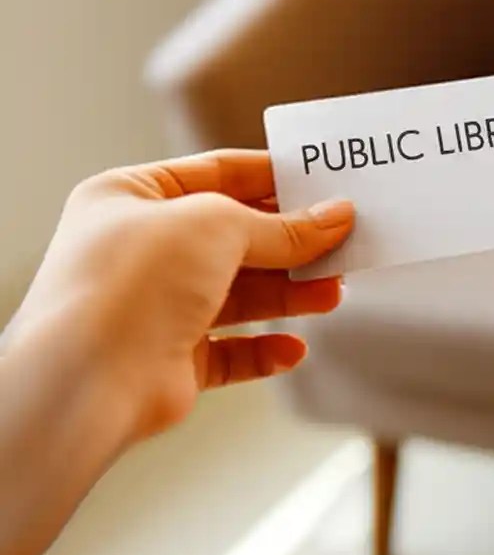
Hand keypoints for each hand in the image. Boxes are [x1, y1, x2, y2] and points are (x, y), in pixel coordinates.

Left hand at [4, 149, 354, 439]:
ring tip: (333, 292)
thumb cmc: (129, 284)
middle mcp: (139, 250)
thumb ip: (282, 226)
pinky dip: (265, 350)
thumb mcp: (218, 226)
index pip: (215, 173)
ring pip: (240, 295)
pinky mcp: (171, 360)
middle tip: (344, 241)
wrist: (88, 381)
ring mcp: (154, 307)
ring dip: (290, 293)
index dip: (273, 177)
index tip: (325, 183)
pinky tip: (293, 348)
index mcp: (129, 197)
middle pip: (235, 237)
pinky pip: (231, 352)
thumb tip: (336, 218)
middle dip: (292, 242)